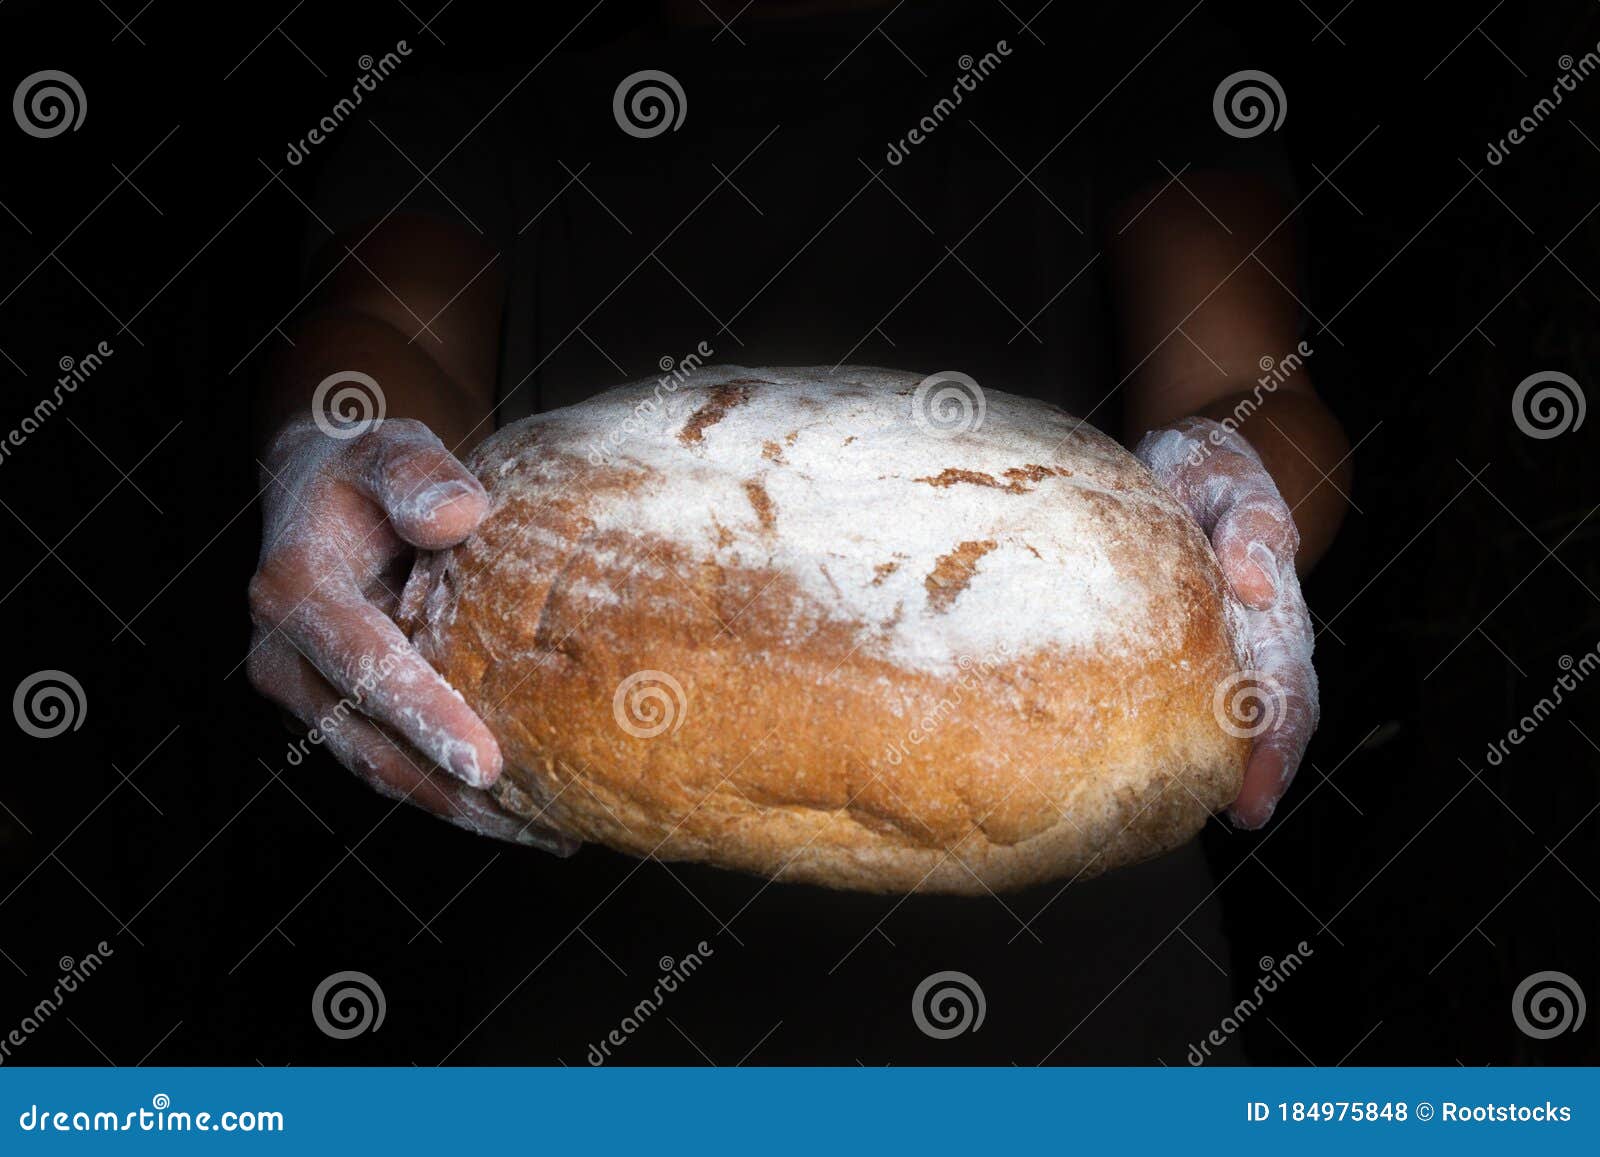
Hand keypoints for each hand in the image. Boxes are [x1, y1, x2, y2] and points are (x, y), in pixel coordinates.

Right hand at [246, 416, 575, 853]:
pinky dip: (455, 795)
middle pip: (374, 746)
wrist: (323, 494)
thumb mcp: (390, 446)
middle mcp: (286, 657)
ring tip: (553, 833)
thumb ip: (419, 472)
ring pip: (385, 772)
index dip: (424, 717)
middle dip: (456, 794)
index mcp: (295, 592)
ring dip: (464, 811)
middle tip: (545, 824)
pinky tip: (526, 813)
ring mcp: (308, 696)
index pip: (366, 668)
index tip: (486, 763)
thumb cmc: (368, 470)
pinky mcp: (337, 715)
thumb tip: (460, 514)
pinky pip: (395, 766)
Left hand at [1135, 416, 1318, 828]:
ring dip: (1231, 761)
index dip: (1276, 742)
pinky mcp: (1192, 633)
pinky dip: (1188, 730)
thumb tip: (1253, 583)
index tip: (1256, 794)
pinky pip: (1196, 690)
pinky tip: (1159, 768)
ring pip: (1239, 708)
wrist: (1193, 457)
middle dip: (1263, 769)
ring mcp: (1229, 634)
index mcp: (1270, 597)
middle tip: (1242, 816)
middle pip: (1274, 710)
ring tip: (1196, 811)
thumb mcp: (1227, 473)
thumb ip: (1250, 520)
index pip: (1284, 682)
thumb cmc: (1209, 465)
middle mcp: (1258, 627)